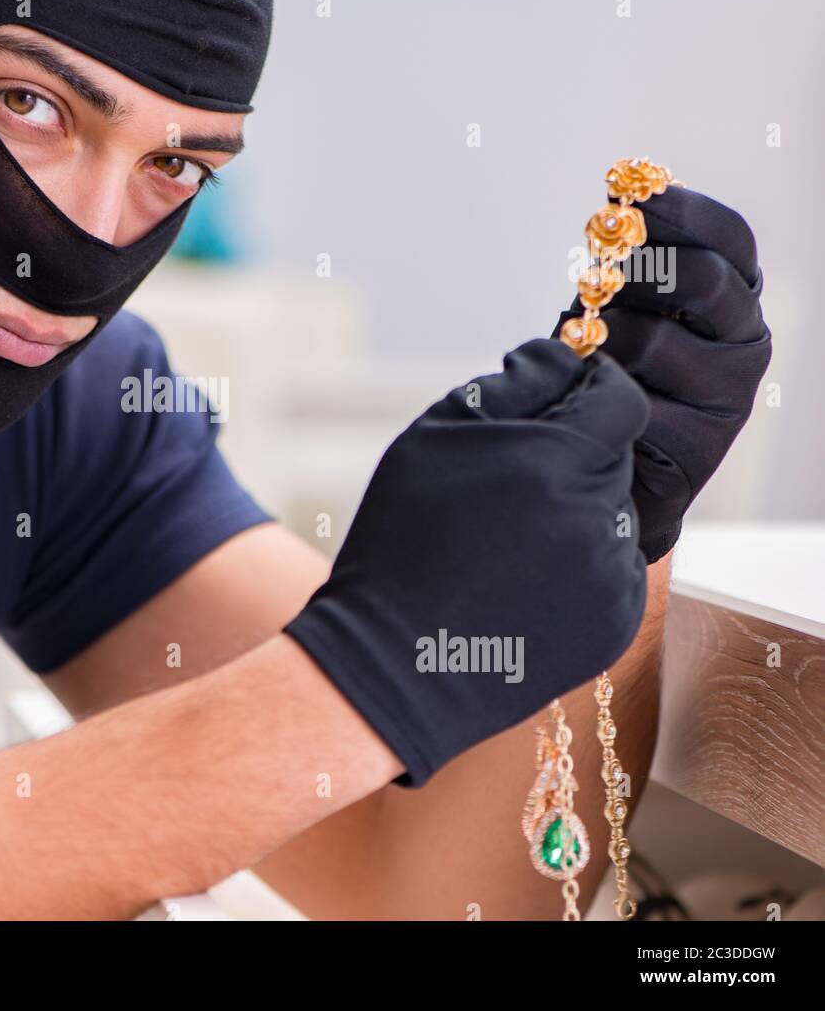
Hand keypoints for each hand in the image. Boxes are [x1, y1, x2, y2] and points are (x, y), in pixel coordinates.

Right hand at [284, 339, 649, 787]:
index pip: (619, 398)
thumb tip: (567, 355)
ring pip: (614, 511)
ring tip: (507, 540)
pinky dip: (578, 563)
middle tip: (508, 483)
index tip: (563, 400)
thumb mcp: (431, 439)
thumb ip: (510, 384)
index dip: (592, 389)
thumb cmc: (401, 539)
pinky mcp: (616, 622)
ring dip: (576, 508)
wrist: (394, 659)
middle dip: (572, 454)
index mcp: (557, 460)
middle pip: (615, 455)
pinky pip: (612, 568)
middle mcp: (598, 516)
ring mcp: (613, 575)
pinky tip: (521, 579)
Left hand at [553, 186, 771, 561]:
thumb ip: (623, 263)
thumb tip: (617, 203)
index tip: (632, 193)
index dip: (684, 211)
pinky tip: (590, 397)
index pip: (730, 240)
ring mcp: (731, 396)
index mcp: (734, 296)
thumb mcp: (614, 305)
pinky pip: (632, 398)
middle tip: (599, 277)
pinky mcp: (702, 445)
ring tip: (584, 354)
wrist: (602, 462)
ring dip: (601, 341)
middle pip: (704, 279)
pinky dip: (597, 391)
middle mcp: (747, 340)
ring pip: (653, 340)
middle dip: (641, 269)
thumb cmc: (609, 370)